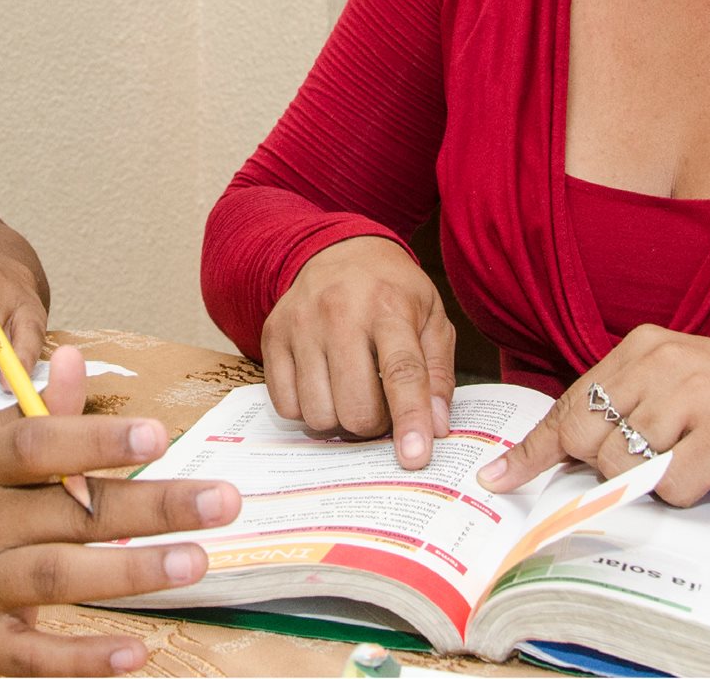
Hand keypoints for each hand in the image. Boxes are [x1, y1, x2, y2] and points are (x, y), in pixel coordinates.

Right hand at [0, 346, 243, 675]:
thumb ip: (31, 413)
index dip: (94, 438)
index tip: (156, 432)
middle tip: (222, 501)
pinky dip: (82, 658)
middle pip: (70, 513)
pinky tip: (137, 653)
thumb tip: (76, 359)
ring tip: (196, 561)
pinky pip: (32, 655)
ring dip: (131, 571)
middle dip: (151, 506)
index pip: (37, 446)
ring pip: (58, 578)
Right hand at [260, 236, 456, 468]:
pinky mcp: (271, 336)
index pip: (402, 373)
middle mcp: (339, 313)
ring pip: (318, 414)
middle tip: (380, 406)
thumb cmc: (393, 293)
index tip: (415, 458)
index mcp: (389, 307)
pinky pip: (285, 406)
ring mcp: (300, 325)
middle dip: (373, 424)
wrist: (340, 251)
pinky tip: (323, 385)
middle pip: (355, 407)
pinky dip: (307, 410)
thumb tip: (436, 428)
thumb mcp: (432, 320)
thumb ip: (438, 374)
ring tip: (350, 392)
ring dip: (339, 420)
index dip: (410, 420)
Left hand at [476, 325, 709, 504]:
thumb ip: (625, 408)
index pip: (570, 403)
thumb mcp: (677, 390)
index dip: (534, 447)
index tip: (500, 477)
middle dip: (605, 465)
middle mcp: (663, 361)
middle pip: (588, 436)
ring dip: (652, 478)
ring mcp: (693, 394)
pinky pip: (670, 484)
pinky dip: (687, 490)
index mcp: (645, 346)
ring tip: (694, 455)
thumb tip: (564, 451)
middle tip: (652, 460)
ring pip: (623, 462)